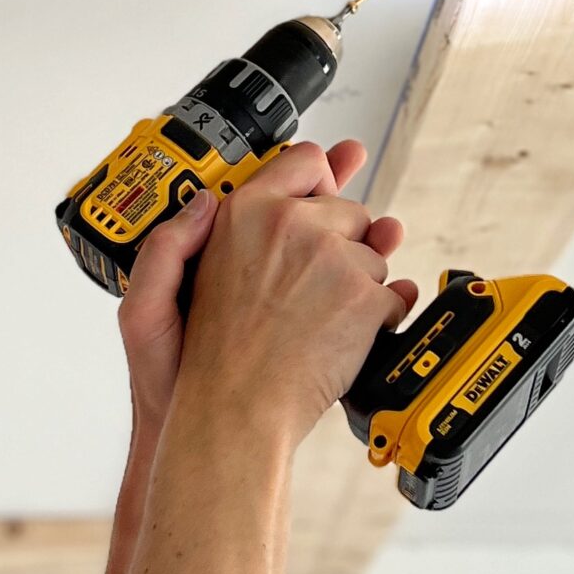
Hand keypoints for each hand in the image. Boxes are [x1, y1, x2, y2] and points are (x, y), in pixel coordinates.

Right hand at [116, 139, 414, 440]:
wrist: (235, 413)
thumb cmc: (208, 361)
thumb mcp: (179, 281)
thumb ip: (204, 231)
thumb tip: (226, 197)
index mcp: (244, 213)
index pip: (305, 160)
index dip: (319, 180)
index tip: (326, 193)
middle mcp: (290, 225)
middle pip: (349, 211)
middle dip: (340, 243)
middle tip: (309, 286)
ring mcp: (331, 258)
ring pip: (374, 254)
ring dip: (358, 283)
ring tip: (318, 319)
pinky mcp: (361, 296)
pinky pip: (394, 294)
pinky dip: (381, 317)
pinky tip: (347, 335)